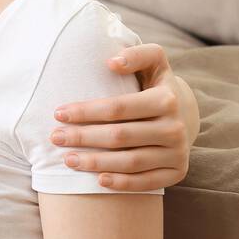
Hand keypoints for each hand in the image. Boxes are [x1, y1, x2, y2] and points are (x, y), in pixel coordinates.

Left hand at [49, 43, 195, 190]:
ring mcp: (178, 152)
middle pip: (120, 136)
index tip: (58, 113)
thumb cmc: (154, 85)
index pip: (117, 108)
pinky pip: (146, 183)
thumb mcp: (153, 62)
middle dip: (83, 137)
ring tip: (68, 159)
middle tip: (55, 137)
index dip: (85, 111)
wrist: (184, 113)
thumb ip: (137, 54)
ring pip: (130, 162)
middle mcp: (175, 127)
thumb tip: (112, 63)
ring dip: (95, 163)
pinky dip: (122, 183)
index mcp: (167, 99)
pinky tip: (98, 180)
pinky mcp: (177, 172)